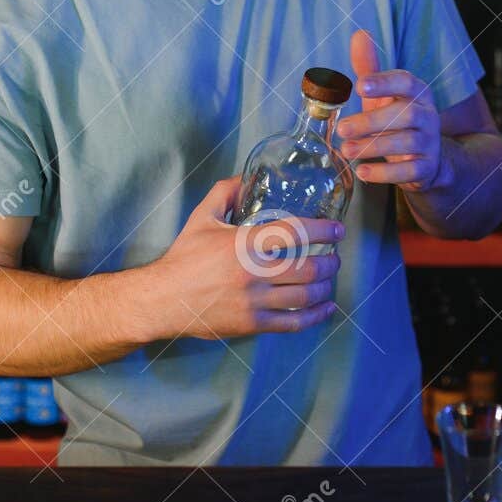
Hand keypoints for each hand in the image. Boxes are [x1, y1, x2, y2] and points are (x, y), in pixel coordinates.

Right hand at [148, 176, 343, 338]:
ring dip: (325, 286)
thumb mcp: (201, 218)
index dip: (322, 230)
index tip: (337, 229)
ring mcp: (254, 301)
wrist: (164, 299)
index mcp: (244, 244)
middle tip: (335, 256)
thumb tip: (245, 177)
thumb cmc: (184, 258)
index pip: (295, 233)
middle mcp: (253, 273)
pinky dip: (315, 315)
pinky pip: (293, 322)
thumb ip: (224, 193)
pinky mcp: (253, 324)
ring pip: (305, 296)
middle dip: (330, 262)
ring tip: (329, 278)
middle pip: (308, 268)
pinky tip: (325, 307)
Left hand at [337, 29, 450, 192]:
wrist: (427, 159)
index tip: (360, 85)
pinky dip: (385, 173)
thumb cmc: (397, 119)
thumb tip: (360, 34)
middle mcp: (428, 116)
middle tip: (341, 129)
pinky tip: (363, 172)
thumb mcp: (383, 94)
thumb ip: (370, 67)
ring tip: (346, 151)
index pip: (406, 82)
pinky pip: (409, 171)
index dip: (385, 82)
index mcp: (417, 93)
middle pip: (405, 115)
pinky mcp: (426, 169)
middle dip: (372, 122)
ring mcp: (430, 143)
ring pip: (407, 143)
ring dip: (374, 146)